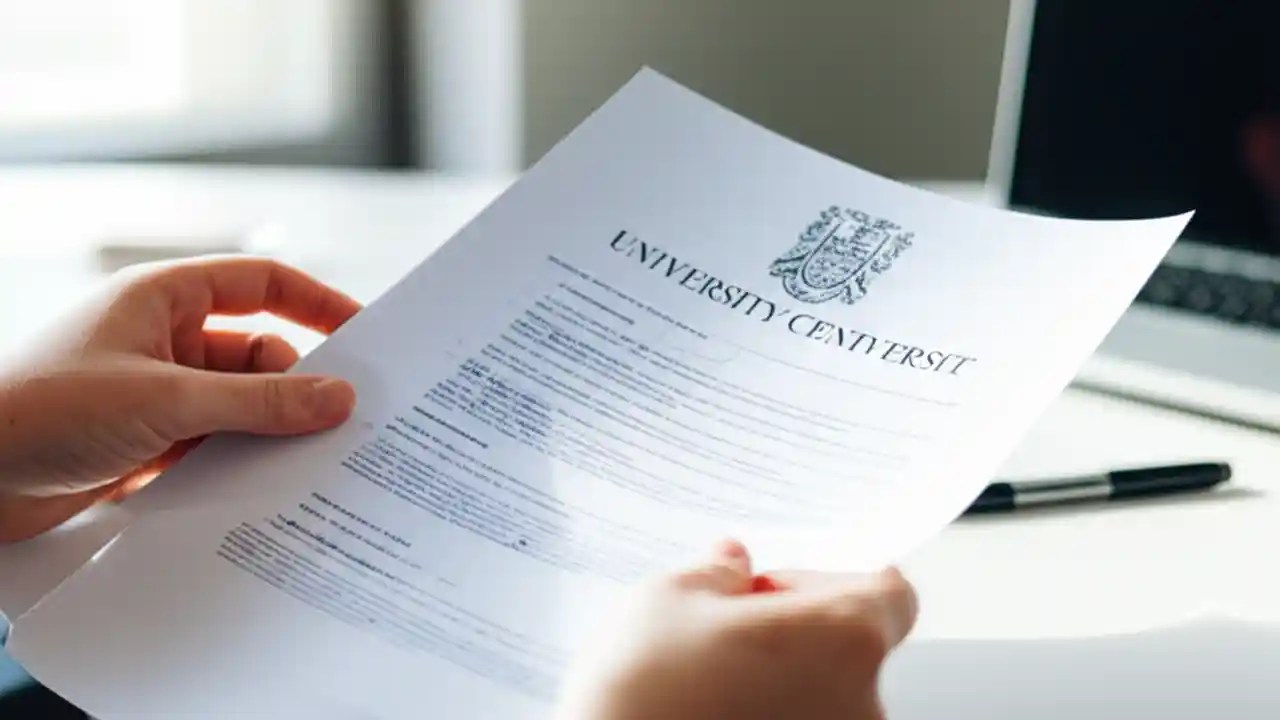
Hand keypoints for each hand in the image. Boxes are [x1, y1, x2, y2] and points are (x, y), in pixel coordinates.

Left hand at [0, 257, 360, 542]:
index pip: (263, 283)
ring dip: (269, 431)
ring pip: (241, 405)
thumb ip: (260, 401)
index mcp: (164, 297)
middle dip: (299, 387)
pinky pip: (215, 444)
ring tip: (313, 463)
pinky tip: (267, 489)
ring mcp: (156, 392)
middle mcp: (164, 338)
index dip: (318, 303)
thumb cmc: (45, 410)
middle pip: (260, 353)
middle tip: (347, 422)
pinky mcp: (147, 441)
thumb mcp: (168, 399)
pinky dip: (240, 463)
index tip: (369, 334)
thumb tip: (339, 397)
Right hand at [559, 541, 916, 719]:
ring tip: (707, 673)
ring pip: (823, 692)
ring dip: (780, 675)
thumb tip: (732, 566)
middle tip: (726, 623)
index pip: (890, 594)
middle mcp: (860, 703)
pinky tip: (709, 708)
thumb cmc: (641, 693)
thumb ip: (718, 575)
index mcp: (844, 638)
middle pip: (853, 645)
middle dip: (795, 626)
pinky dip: (766, 713)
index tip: (785, 582)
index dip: (832, 579)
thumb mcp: (671, 598)